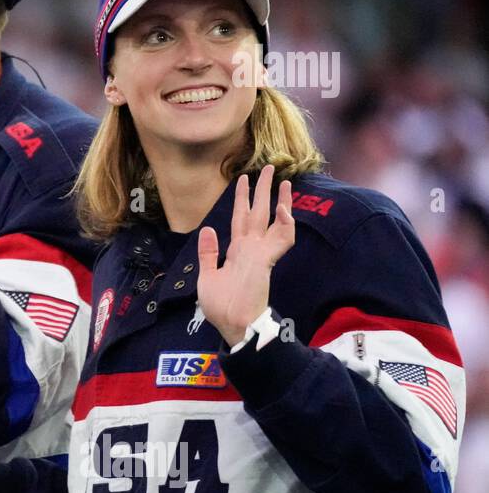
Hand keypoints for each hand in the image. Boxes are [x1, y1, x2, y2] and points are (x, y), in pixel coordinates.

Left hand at [197, 164, 294, 346]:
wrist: (232, 324)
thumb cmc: (221, 306)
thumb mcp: (208, 276)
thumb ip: (209, 253)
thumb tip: (208, 229)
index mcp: (237, 251)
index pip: (240, 219)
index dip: (241, 199)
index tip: (242, 180)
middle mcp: (250, 248)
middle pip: (258, 212)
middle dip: (262, 190)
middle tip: (268, 168)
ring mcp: (260, 253)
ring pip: (273, 220)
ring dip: (279, 200)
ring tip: (283, 180)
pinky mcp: (266, 261)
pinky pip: (281, 239)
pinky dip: (284, 223)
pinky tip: (283, 208)